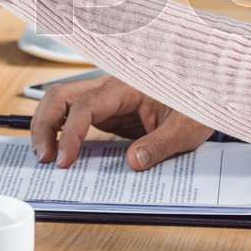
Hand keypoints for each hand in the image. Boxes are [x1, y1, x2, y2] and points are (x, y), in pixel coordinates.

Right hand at [31, 76, 214, 169]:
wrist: (205, 91)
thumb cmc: (197, 103)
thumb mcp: (185, 128)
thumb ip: (160, 145)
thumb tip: (132, 163)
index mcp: (125, 87)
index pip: (84, 107)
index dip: (69, 134)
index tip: (65, 160)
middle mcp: (108, 89)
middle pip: (59, 97)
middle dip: (44, 125)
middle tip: (44, 158)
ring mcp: (105, 99)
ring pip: (61, 103)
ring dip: (47, 126)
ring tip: (45, 156)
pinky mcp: (107, 112)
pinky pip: (74, 117)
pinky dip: (60, 131)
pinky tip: (60, 152)